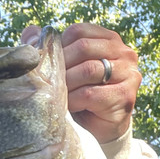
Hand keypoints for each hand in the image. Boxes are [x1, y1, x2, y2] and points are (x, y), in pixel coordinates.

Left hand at [20, 23, 141, 143]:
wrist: (101, 126)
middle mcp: (124, 52)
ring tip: (59, 94)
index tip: (51, 64)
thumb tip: (31, 31)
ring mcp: (128, 74)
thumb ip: (50, 49)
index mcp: (109, 39)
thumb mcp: (67, 68)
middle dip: (62, 65)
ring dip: (67, 84)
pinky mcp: (125, 96)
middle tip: (51, 81)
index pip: (79, 31)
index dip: (59, 47)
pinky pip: (90, 93)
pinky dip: (73, 100)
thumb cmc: (82, 94)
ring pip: (88, 70)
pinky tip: (69, 106)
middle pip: (84, 47)